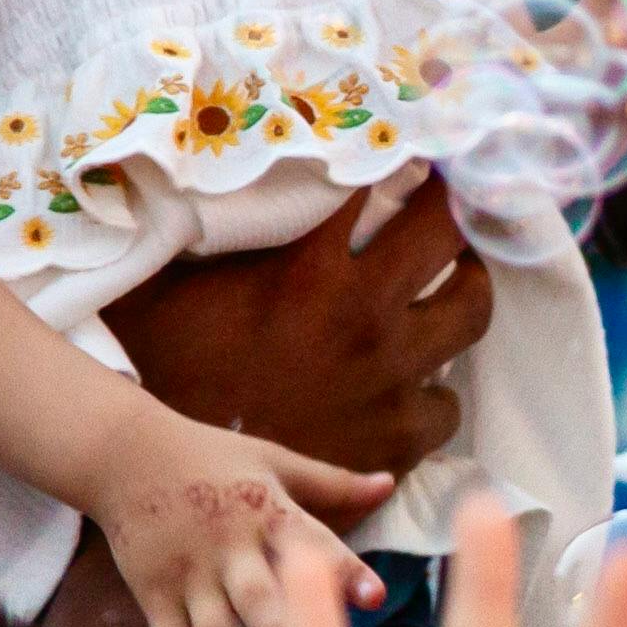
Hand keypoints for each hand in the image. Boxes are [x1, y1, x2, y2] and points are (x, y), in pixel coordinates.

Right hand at [89, 405, 396, 626]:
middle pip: (260, 600)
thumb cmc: (212, 458)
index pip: (312, 543)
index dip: (343, 569)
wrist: (125, 454)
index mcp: (268, 513)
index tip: (375, 598)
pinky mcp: (155, 595)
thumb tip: (392, 484)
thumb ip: (334, 484)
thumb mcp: (275, 462)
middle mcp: (230, 549)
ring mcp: (190, 577)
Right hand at [108, 175, 495, 487]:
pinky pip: (447, 403)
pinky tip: (418, 383)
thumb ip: (177, 234)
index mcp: (311, 270)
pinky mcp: (402, 435)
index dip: (398, 157)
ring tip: (461, 278)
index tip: (409, 144)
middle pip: (447, 233)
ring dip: (469, 290)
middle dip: (454, 209)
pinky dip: (435, 392)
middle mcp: (365, 314)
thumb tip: (155, 175)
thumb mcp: (161, 294)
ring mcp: (393, 375)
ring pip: (472, 311)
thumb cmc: (169, 380)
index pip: (375, 183)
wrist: (192, 482)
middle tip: (452, 201)